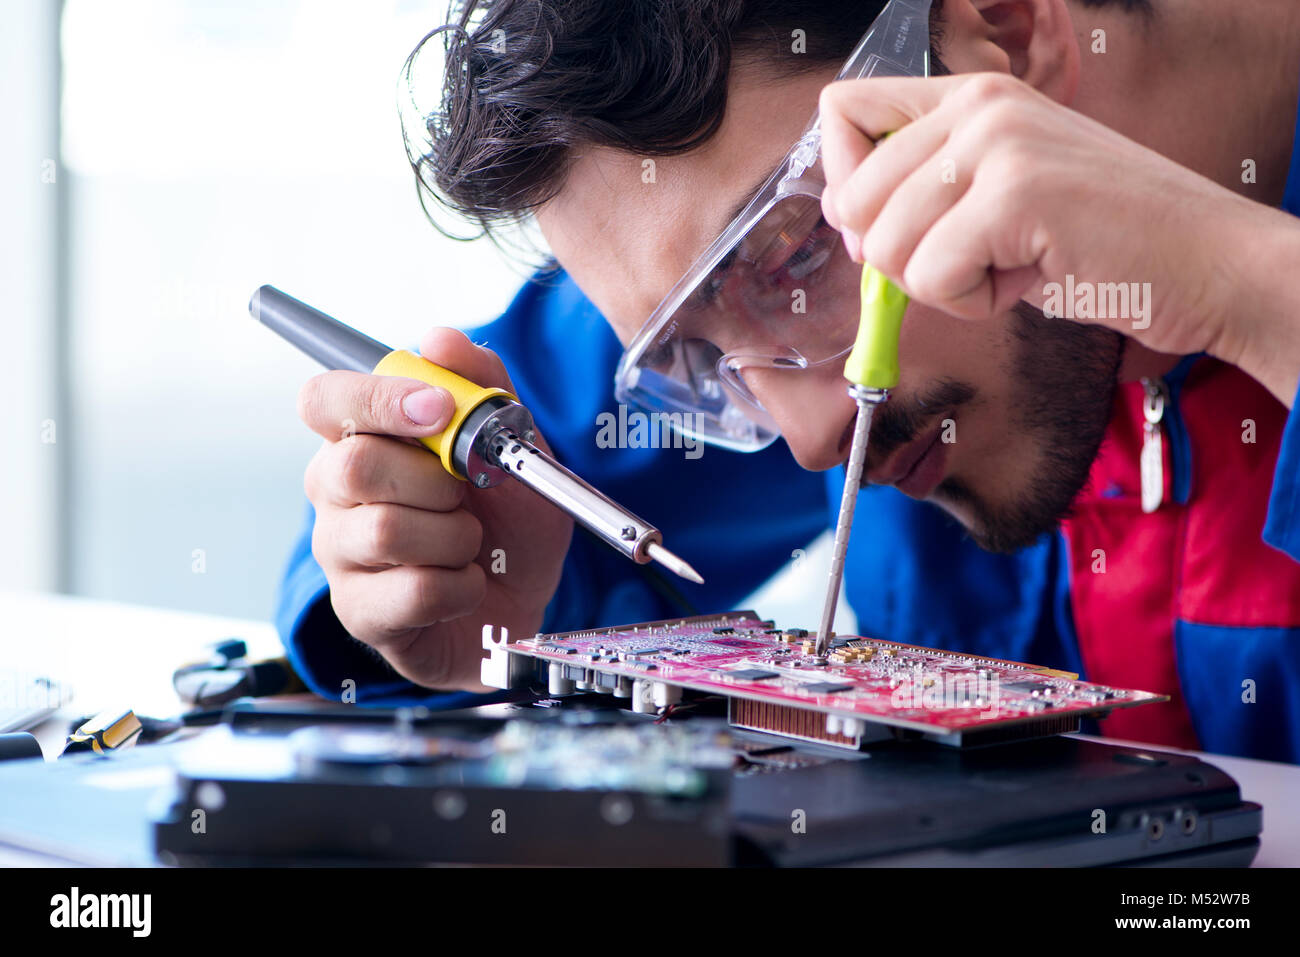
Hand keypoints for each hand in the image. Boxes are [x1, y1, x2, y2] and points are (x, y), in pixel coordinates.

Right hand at [299, 328, 572, 690]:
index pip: (324, 399)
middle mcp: (335, 493)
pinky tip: (466, 584)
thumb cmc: (508, 519)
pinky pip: (410, 592)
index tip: (440, 412)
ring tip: (471, 543)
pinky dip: (460, 586)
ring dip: (455, 536)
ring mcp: (341, 555)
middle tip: (467, 494)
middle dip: (435, 479)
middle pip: (354, 465)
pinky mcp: (360, 613)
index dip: (379, 400)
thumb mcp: (515, 445)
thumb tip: (438, 339)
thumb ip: (484, 385)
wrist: (527, 599)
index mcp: (363, 438)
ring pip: (384, 531)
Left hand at [819, 72, 1299, 405]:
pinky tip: (1028, 280)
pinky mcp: (1016, 195)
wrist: (1208, 264)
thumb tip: (845, 220)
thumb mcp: (1002, 195)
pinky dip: (973, 305)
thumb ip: (925, 192)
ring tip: (1011, 266)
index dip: (846, 188)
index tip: (894, 228)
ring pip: (885, 247)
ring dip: (942, 285)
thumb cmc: (1103, 241)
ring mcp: (998, 143)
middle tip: (969, 260)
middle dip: (896, 258)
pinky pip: (931, 279)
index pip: (844, 112)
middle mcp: (979, 104)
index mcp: (972, 95)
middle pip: (852, 200)